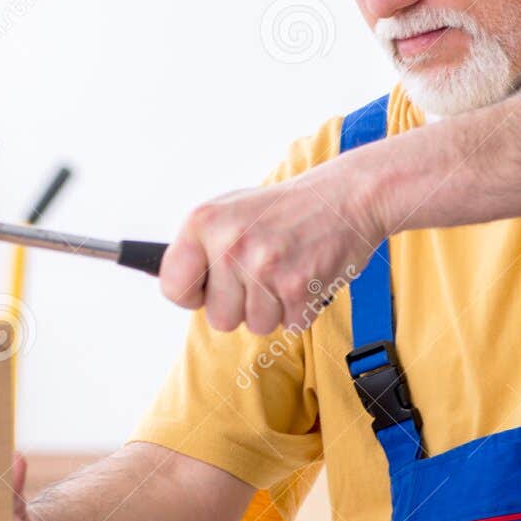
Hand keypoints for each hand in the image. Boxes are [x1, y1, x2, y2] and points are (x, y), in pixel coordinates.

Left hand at [158, 158, 388, 334]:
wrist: (348, 195)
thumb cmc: (286, 208)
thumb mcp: (232, 210)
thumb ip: (202, 247)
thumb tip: (176, 287)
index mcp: (203, 222)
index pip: (173, 287)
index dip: (193, 295)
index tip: (208, 288)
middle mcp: (229, 244)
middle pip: (218, 318)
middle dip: (242, 305)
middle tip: (263, 272)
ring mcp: (263, 267)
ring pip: (256, 325)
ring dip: (274, 307)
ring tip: (287, 270)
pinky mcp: (297, 287)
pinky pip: (290, 325)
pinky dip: (301, 308)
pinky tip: (306, 275)